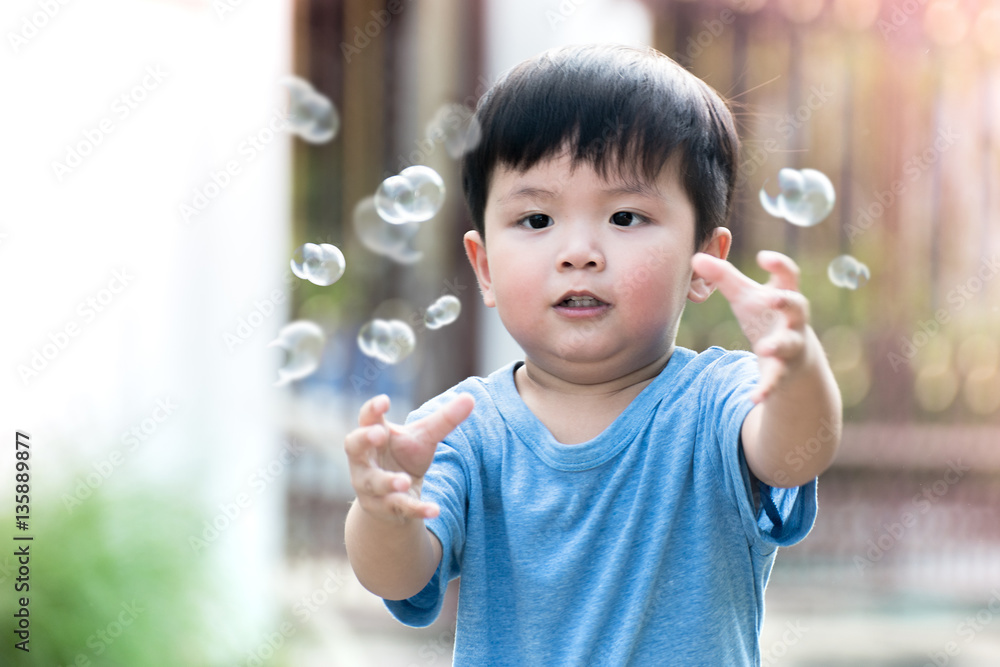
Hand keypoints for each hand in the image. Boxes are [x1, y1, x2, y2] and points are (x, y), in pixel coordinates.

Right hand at [344, 392, 474, 521]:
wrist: (393, 498)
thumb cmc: (405, 456)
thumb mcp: (424, 436)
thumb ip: (444, 419)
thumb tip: (470, 398)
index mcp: (373, 433)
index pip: (367, 418)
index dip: (373, 410)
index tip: (384, 401)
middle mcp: (364, 459)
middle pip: (354, 447)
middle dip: (364, 439)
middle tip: (378, 433)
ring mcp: (370, 485)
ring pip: (374, 483)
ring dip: (388, 482)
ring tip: (404, 481)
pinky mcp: (383, 508)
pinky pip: (399, 508)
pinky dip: (416, 509)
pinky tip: (434, 510)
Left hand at [691, 250, 809, 403]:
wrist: (793, 356)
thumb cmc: (766, 316)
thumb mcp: (746, 296)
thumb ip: (723, 276)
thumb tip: (695, 256)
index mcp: (783, 296)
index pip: (788, 275)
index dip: (780, 265)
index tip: (764, 257)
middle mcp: (792, 319)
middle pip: (797, 306)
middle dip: (787, 302)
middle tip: (774, 299)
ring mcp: (791, 345)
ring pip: (789, 344)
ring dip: (778, 345)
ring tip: (764, 348)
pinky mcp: (784, 371)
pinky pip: (776, 380)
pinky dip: (765, 389)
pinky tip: (754, 398)